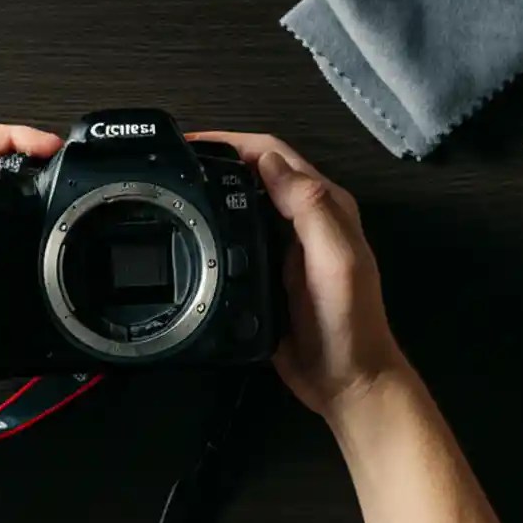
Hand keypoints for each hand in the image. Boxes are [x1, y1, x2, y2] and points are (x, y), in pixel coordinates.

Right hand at [188, 132, 407, 417]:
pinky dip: (216, 225)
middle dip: (217, 159)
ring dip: (215, 189)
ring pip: (245, 202)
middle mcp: (306, 219)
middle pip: (256, 172)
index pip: (274, 154)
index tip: (191, 142)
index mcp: (326, 205)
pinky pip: (239, 237)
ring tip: (176, 189)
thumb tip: (268, 160)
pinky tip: (193, 232)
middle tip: (173, 163)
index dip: (233, 141)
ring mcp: (286, 246)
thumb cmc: (348, 321)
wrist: (346, 381)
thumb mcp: (336, 259)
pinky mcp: (269, 273)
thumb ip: (310, 207)